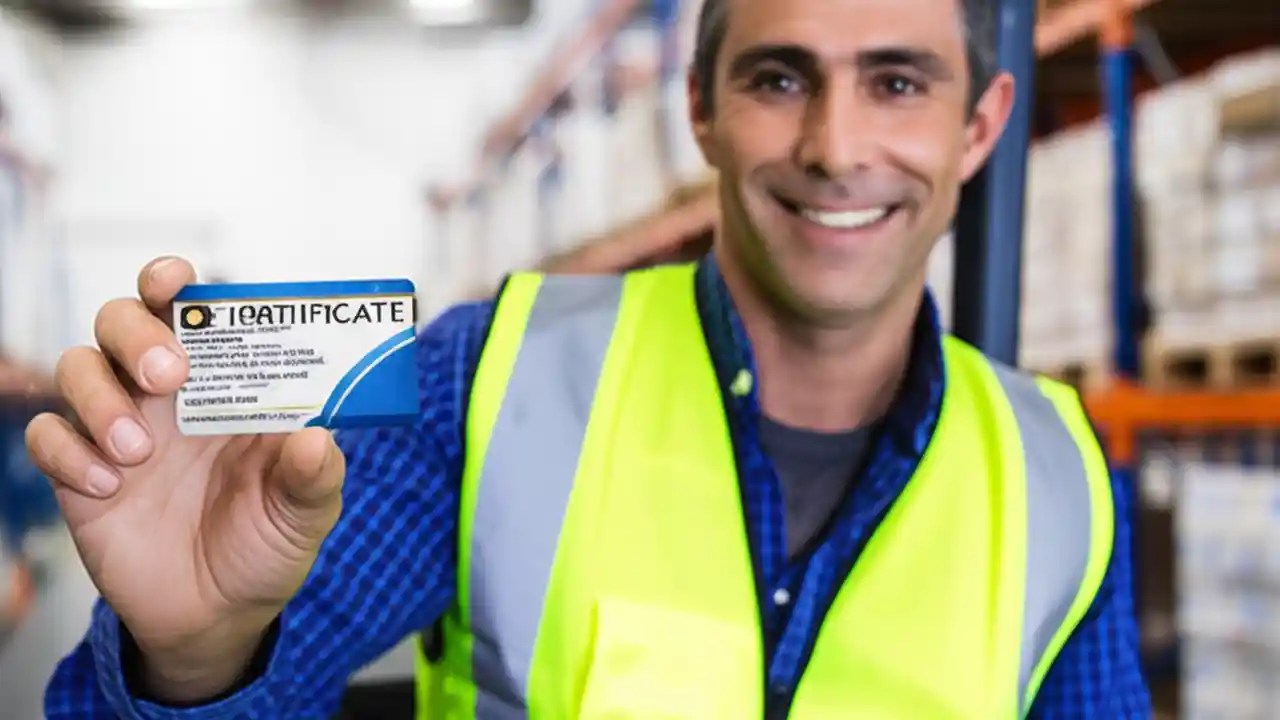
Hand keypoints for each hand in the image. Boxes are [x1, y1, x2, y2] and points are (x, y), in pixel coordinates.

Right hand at [25, 257, 346, 701]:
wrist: (217, 616)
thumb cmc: (266, 543)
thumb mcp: (307, 514)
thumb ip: (315, 476)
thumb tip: (317, 436)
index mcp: (226, 384)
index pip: (192, 311)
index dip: (175, 283)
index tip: (175, 281)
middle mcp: (167, 395)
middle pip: (123, 319)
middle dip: (136, 331)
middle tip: (166, 375)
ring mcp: (120, 428)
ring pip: (78, 366)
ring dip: (100, 397)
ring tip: (138, 453)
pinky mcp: (78, 473)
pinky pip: (48, 434)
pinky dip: (67, 451)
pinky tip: (107, 487)